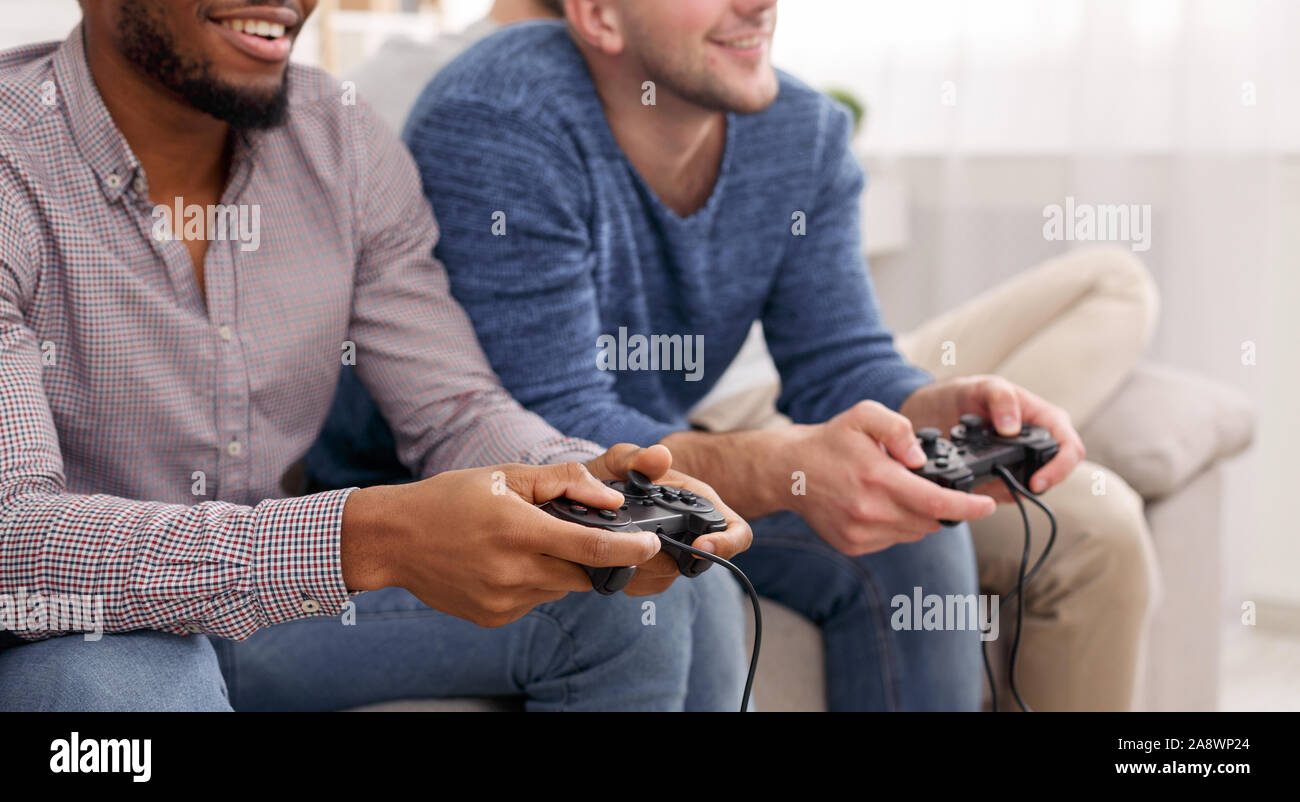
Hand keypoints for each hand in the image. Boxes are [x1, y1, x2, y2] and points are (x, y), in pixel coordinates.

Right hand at [340, 459, 661, 626]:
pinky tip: (504, 562)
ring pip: (559, 589)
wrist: (395, 540)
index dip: (630, 550)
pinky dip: (534, 583)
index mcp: (519, 531)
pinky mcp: (494, 617)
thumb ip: (564, 482)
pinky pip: (534, 601)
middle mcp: (514, 572)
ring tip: (524, 543)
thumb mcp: (506, 475)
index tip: (652, 545)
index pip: (592, 550)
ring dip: (559, 568)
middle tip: (575, 534)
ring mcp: (504, 601)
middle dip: (591, 557)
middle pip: (583, 575)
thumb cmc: (451, 499)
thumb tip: (610, 500)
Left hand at [585, 443, 751, 595]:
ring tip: (618, 548)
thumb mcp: (623, 459)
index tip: (700, 546)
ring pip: (668, 578)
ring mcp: (672, 556)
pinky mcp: (650, 572)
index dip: (727, 543)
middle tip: (636, 546)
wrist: (592, 493)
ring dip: (643, 570)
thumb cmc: (616, 474)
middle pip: (698, 563)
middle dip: (666, 559)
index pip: (737, 532)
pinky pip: (646, 586)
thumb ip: (639, 458)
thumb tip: (660, 455)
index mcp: (698, 504)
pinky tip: (612, 560)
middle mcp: (691, 533)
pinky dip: (628, 578)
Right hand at [783, 400, 997, 555]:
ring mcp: (861, 533)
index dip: (967, 506)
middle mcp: (870, 512)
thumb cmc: (831, 441)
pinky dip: (897, 524)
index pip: (936, 502)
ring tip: (896, 491)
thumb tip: (921, 457)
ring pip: (914, 532)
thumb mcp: (864, 416)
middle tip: (929, 485)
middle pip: (929, 520)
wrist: (790, 471)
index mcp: (878, 479)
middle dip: (941, 506)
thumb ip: (899, 429)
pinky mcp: (854, 545)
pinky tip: (879, 504)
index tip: (987, 505)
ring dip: (918, 515)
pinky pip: (893, 539)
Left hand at [898, 375, 1085, 500]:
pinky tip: (972, 480)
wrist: (942, 409)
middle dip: (1027, 484)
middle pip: (1051, 476)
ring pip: (1025, 489)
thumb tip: (1011, 428)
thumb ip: (1001, 399)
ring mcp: (1021, 465)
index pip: (1070, 449)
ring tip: (979, 475)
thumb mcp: (987, 386)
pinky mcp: (1002, 478)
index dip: (1059, 468)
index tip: (1037, 481)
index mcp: (1047, 421)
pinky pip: (1002, 494)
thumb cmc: (973, 393)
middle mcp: (1038, 446)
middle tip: (999, 483)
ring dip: (1003, 489)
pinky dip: (987, 491)